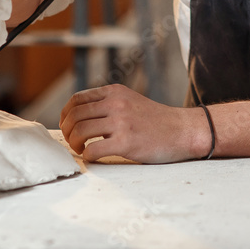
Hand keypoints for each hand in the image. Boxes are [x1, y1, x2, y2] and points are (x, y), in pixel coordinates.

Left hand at [59, 84, 210, 163]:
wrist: (183, 130)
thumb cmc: (157, 120)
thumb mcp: (130, 101)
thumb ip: (108, 104)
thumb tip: (79, 117)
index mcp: (115, 92)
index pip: (77, 99)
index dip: (66, 114)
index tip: (66, 126)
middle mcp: (116, 104)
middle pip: (75, 115)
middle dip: (66, 131)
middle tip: (72, 141)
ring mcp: (121, 122)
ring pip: (80, 131)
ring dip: (74, 143)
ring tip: (81, 149)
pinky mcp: (126, 142)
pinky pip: (93, 149)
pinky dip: (88, 156)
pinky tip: (93, 156)